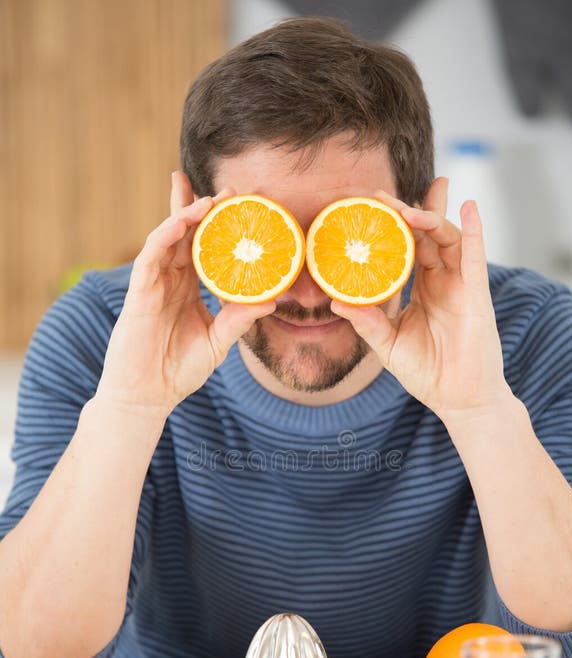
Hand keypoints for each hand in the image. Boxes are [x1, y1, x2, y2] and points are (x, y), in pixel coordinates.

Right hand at [96, 171, 275, 418]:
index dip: (221, 225)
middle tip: (228, 186)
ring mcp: (153, 283)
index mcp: (188, 286)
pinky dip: (165, 236)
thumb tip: (273, 300)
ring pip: (168, 237)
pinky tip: (181, 221)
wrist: (148, 396)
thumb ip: (239, 320)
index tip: (246, 207)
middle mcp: (170, 279)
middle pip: (185, 232)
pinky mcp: (139, 293)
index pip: (204, 246)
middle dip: (202, 206)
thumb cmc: (178, 370)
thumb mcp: (218, 342)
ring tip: (208, 197)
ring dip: (186, 214)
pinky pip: (151, 257)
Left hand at [330, 178, 511, 422]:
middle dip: (409, 210)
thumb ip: (367, 322)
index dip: (391, 227)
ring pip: (447, 239)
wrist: (457, 399)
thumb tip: (334, 302)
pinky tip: (469, 207)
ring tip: (408, 208)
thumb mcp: (388, 345)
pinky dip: (474, 230)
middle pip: (427, 235)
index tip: (368, 208)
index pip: (406, 248)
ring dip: (429, 218)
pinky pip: (475, 256)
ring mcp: (461, 285)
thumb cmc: (427, 373)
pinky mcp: (477, 294)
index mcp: (423, 289)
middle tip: (382, 193)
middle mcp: (442, 281)